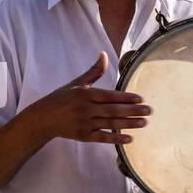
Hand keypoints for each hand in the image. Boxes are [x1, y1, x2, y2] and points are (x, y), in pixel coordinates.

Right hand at [30, 52, 149, 144]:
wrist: (43, 119)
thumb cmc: (61, 99)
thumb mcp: (76, 83)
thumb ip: (94, 71)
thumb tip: (104, 54)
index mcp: (85, 94)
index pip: (109, 96)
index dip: (125, 97)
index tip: (140, 98)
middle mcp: (85, 109)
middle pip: (112, 110)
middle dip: (132, 111)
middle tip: (148, 111)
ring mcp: (84, 123)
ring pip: (110, 124)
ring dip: (128, 124)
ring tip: (143, 123)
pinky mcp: (83, 136)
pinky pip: (102, 138)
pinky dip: (115, 139)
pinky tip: (129, 139)